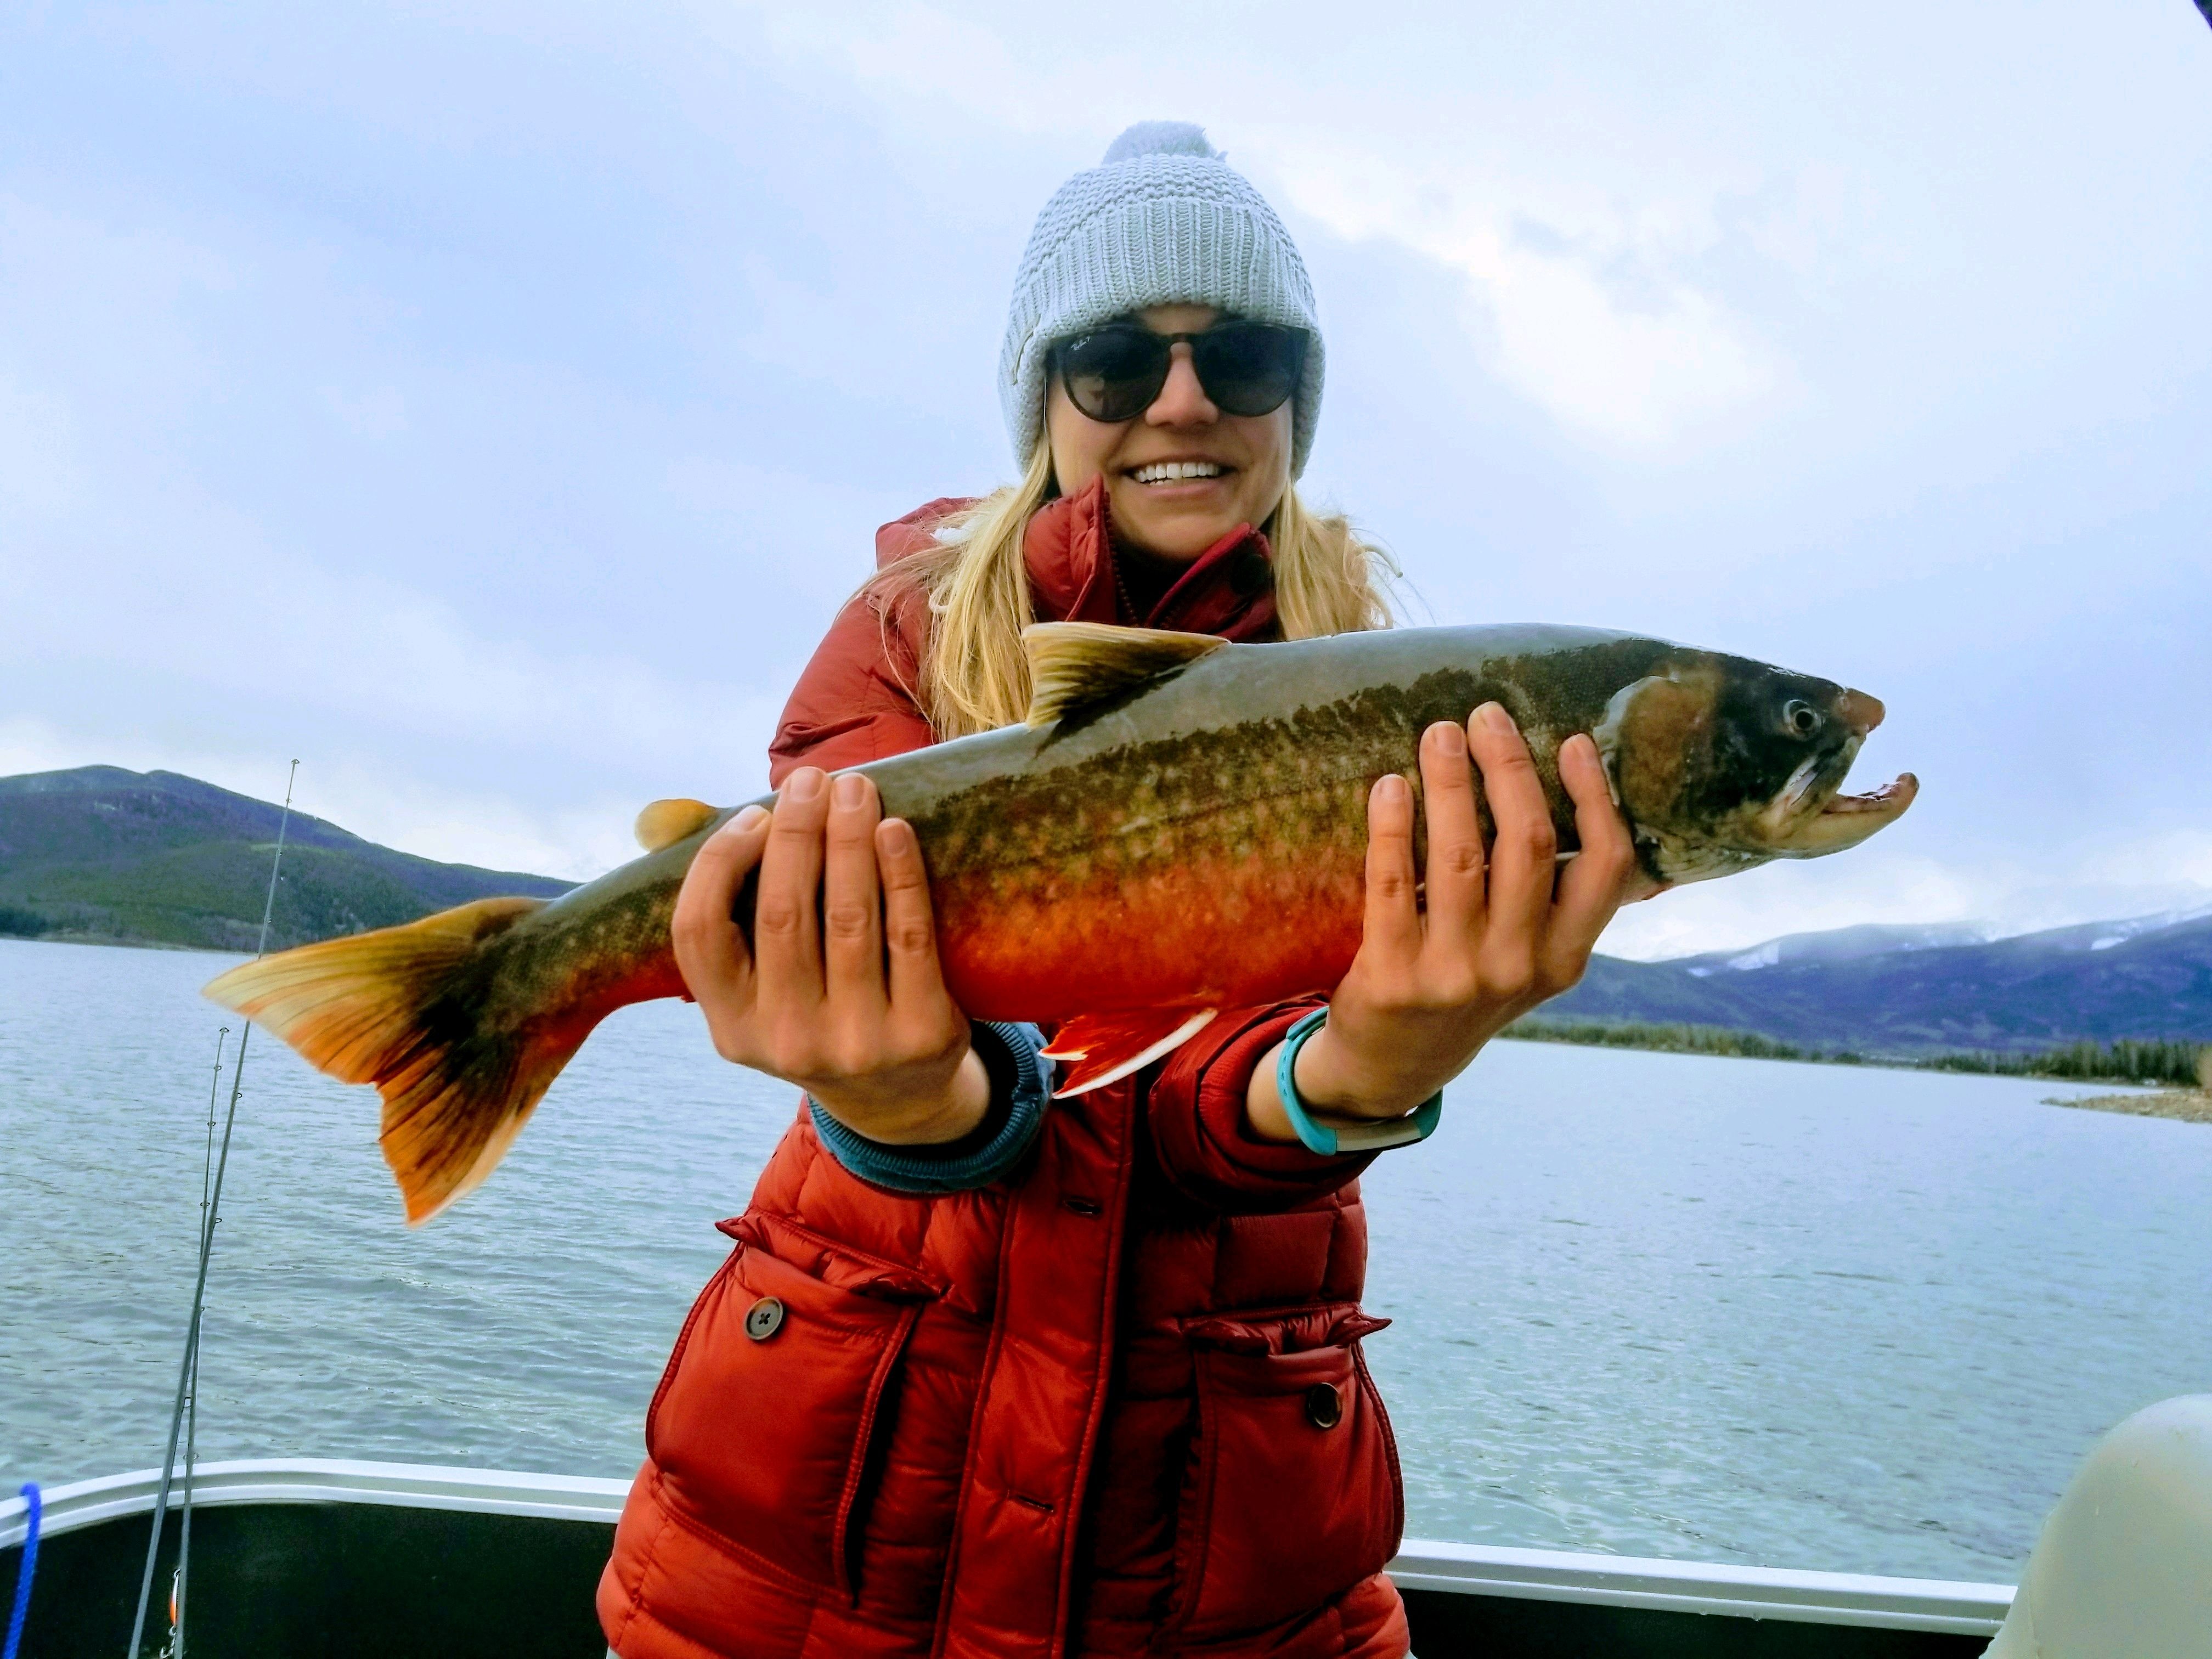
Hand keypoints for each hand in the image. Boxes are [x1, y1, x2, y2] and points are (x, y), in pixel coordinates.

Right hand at [671, 766, 988, 1144]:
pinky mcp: (920, 1034)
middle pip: (780, 911)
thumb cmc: (819, 1011)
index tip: (754, 816)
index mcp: (730, 1027)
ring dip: (849, 837)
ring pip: (846, 916)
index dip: (721, 862)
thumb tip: (685, 817)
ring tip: (855, 787)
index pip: (698, 931)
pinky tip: (895, 831)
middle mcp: (785, 1041)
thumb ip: (733, 920)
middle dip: (796, 831)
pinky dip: (900, 874)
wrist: (901, 1096)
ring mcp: (855, 1042)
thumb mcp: (762, 993)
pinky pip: (909, 936)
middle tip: (813, 779)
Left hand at [1247, 703, 1646, 1140]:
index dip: (1595, 797)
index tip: (1572, 740)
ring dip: (1450, 781)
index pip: (1606, 866)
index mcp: (1564, 959)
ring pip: (1460, 854)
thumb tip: (1581, 800)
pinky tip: (1389, 786)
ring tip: (1438, 733)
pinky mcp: (1393, 976)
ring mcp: (1456, 974)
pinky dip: (1392, 826)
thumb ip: (1554, 900)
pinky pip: (1392, 883)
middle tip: (1485, 715)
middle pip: (1529, 843)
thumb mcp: (1528, 962)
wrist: (1393, 1068)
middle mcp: (1519, 966)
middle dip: (1509, 767)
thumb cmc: (1467, 990)